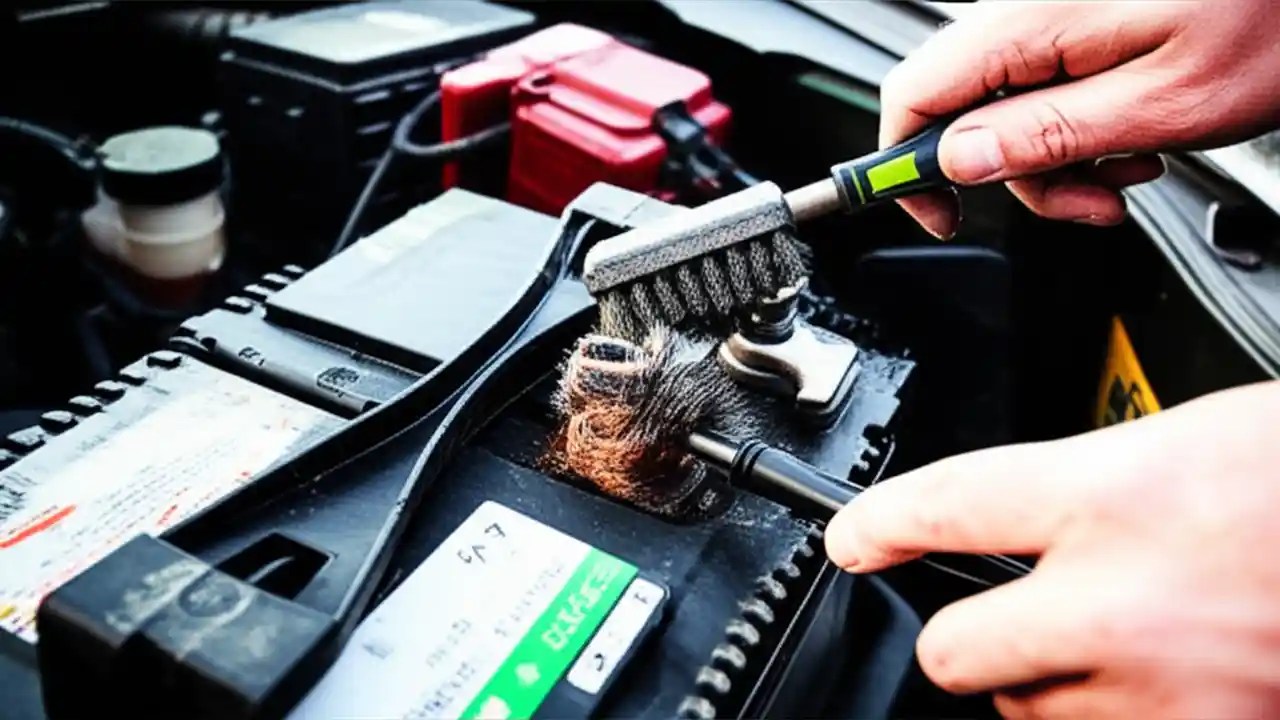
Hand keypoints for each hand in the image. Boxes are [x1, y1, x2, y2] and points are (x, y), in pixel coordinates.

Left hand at [825, 380, 1279, 718]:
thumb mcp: (1193, 444)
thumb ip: (1091, 488)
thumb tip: (1016, 521)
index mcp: (1121, 490)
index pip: (949, 503)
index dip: (881, 523)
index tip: (853, 540)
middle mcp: (1128, 600)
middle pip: (958, 648)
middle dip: (971, 635)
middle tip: (1008, 612)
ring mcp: (1172, 693)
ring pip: (1030, 716)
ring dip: (1056, 686)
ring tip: (1132, 641)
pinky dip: (1122, 719)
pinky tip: (1171, 679)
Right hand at [881, 0, 1279, 237]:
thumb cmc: (1275, 21)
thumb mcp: (1159, 103)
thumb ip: (1048, 134)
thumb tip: (958, 162)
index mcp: (1033, 20)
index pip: (915, 96)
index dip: (907, 167)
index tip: (935, 214)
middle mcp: (1030, 8)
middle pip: (963, 111)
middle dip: (1017, 175)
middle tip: (1083, 201)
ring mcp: (1056, 14)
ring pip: (1009, 108)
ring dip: (1060, 158)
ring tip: (1128, 167)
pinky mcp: (1082, 21)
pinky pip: (1049, 85)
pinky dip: (1082, 125)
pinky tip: (1134, 134)